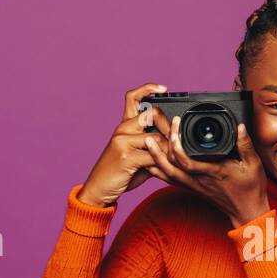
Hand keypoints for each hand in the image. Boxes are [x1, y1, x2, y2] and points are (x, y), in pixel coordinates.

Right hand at [77, 82, 175, 207]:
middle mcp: (122, 129)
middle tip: (177, 139)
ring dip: (169, 150)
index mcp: (124, 126)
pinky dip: (162, 162)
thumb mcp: (137, 156)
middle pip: (151, 114)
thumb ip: (152, 147)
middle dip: (169, 126)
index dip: (148, 88)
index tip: (163, 89)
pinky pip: (152, 155)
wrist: (99, 189)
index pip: (132, 97)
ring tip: (174, 159)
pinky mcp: (126, 157)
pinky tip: (164, 168)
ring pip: (156, 137)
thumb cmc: (119, 173)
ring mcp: (122, 141)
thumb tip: (175, 144)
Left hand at [145, 114, 270, 228]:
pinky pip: (172, 180)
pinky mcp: (193, 189)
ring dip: (155, 158)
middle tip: (155, 127)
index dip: (176, 142)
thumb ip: (245, 144)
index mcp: (213, 171)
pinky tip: (153, 161)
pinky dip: (160, 171)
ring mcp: (194, 185)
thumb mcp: (253, 164)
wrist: (247, 211)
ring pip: (168, 173)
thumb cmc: (250, 189)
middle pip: (171, 165)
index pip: (186, 159)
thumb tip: (240, 127)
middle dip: (160, 146)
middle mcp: (200, 179)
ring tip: (147, 141)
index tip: (176, 123)